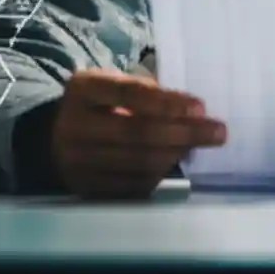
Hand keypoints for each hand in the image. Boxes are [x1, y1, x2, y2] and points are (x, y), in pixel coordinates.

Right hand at [52, 68, 226, 198]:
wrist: (57, 138)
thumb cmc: (100, 105)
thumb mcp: (113, 84)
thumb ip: (147, 92)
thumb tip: (193, 112)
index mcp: (83, 90)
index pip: (128, 94)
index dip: (167, 102)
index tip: (201, 107)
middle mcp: (74, 126)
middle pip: (137, 133)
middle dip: (184, 133)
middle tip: (218, 132)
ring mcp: (77, 162)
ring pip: (139, 162)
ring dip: (177, 153)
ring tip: (201, 144)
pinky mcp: (87, 189)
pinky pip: (133, 185)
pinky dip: (161, 173)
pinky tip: (177, 159)